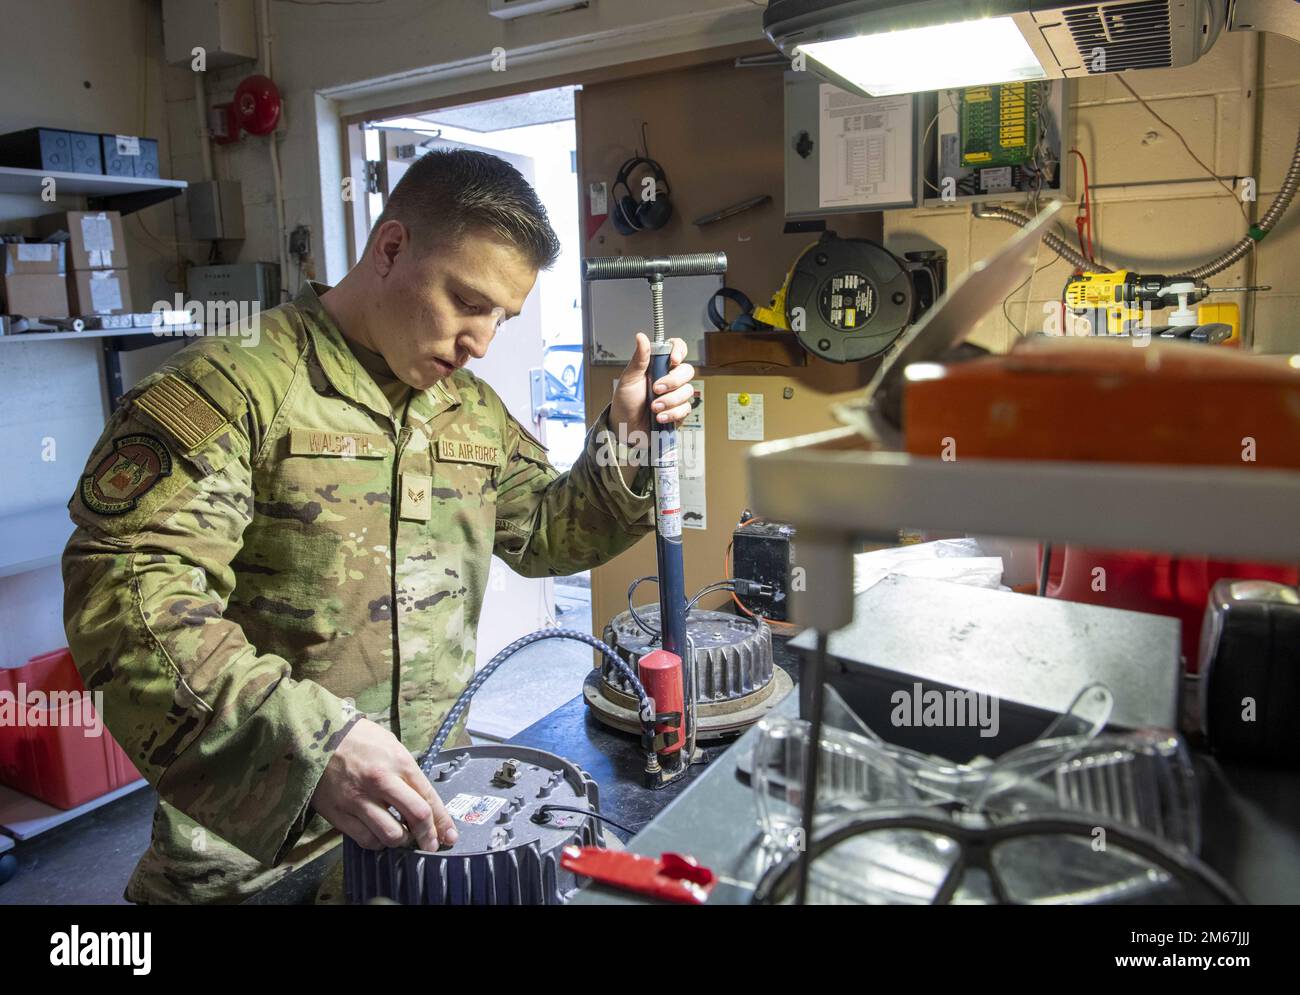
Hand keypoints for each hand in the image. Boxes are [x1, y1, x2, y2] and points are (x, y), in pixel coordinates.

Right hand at [310, 718, 457, 850]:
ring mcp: (357, 800)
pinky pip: (364, 839)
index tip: (449, 835)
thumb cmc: (359, 738)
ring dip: (401, 841)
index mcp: (398, 763)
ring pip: (390, 835)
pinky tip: (379, 835)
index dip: (442, 822)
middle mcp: (380, 782)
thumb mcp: (392, 746)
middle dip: (428, 837)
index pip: (428, 799)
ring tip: (401, 836)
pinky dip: (376, 842)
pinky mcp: (338, 813)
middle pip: (415, 818)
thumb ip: (408, 774)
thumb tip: (425, 801)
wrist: (317, 735)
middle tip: (430, 844)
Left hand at [610, 333, 695, 439]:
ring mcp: (676, 395)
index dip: (679, 351)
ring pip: (687, 391)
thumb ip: (638, 359)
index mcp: (658, 366)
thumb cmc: (625, 402)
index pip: (677, 349)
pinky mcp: (679, 411)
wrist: (625, 428)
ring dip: (669, 400)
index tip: (673, 360)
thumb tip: (641, 337)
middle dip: (673, 381)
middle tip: (656, 389)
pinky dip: (672, 413)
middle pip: (687, 371)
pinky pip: (685, 409)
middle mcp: (670, 378)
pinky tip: (660, 416)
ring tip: (653, 407)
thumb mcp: (629, 379)